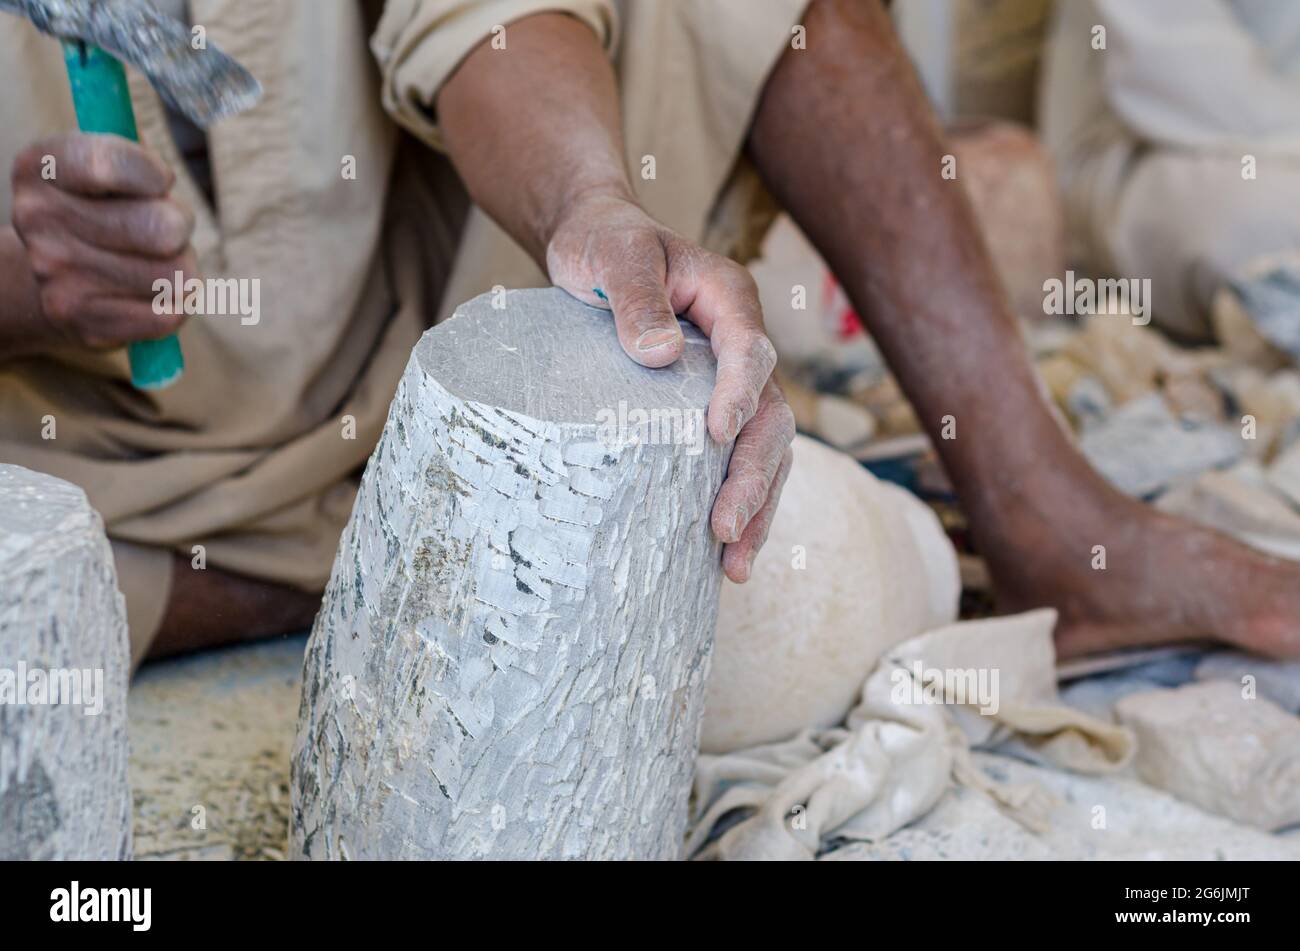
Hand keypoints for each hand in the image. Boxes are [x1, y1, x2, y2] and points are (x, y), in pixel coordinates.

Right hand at [9, 133, 195, 350]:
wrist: (56, 281)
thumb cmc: (103, 211)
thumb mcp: (108, 168)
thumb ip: (137, 155)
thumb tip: (162, 179)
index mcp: (40, 169)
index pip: (108, 164)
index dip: (154, 174)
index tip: (160, 181)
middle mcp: (38, 221)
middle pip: (164, 229)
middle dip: (181, 226)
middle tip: (166, 229)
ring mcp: (57, 276)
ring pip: (177, 276)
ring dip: (181, 268)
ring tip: (152, 262)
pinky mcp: (83, 322)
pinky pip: (169, 315)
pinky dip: (175, 305)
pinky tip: (149, 295)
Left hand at [547, 193, 795, 582]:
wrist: (596, 243)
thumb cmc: (606, 243)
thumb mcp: (615, 253)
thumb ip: (637, 296)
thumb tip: (661, 355)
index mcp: (729, 299)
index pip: (750, 351)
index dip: (739, 393)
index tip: (716, 434)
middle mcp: (743, 345)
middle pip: (769, 415)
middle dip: (752, 475)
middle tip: (724, 526)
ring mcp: (732, 382)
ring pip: (765, 449)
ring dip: (757, 506)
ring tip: (735, 563)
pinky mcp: (711, 410)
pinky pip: (737, 459)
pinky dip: (740, 505)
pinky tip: (725, 556)